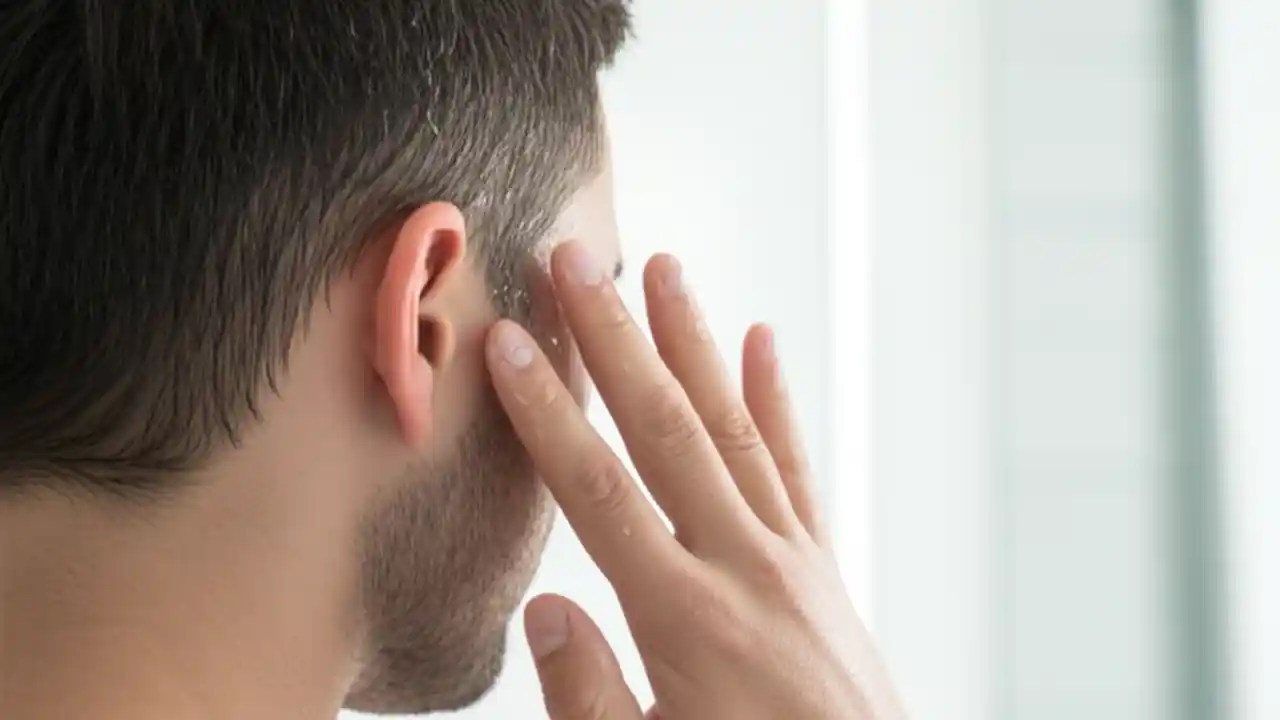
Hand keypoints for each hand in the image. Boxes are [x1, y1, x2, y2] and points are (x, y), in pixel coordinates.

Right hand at [485, 242, 905, 719]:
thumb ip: (588, 696)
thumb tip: (545, 607)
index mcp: (686, 620)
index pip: (598, 493)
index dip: (547, 413)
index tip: (510, 343)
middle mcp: (744, 569)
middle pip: (668, 430)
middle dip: (615, 339)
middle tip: (576, 260)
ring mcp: (792, 561)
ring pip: (735, 430)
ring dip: (695, 345)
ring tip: (665, 270)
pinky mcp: (821, 569)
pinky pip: (797, 469)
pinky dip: (777, 403)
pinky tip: (763, 343)